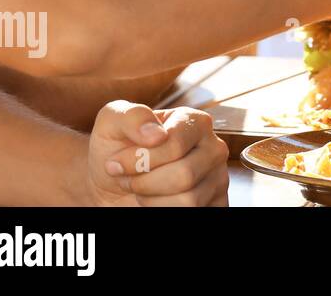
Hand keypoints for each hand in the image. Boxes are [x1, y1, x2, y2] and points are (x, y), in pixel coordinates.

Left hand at [86, 102, 228, 206]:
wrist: (112, 184)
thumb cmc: (115, 150)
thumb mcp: (112, 123)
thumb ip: (132, 117)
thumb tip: (157, 135)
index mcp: (196, 122)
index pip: (175, 145)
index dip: (139, 160)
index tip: (116, 162)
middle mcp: (214, 148)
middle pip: (185, 175)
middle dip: (145, 183)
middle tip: (131, 178)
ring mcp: (218, 178)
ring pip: (188, 200)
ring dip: (152, 200)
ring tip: (145, 189)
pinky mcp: (217, 203)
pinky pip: (193, 214)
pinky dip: (164, 211)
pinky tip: (159, 201)